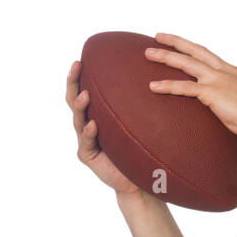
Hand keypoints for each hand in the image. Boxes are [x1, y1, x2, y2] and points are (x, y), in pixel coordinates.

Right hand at [66, 59, 144, 195]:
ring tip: (85, 95)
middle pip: (74, 100)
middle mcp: (88, 123)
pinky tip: (93, 125)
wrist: (140, 178)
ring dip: (81, 106)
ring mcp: (85, 140)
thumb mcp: (141, 122)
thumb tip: (162, 76)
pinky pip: (86, 142)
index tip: (83, 57)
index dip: (82, 74)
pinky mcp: (87, 155)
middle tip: (77, 66)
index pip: (87, 89)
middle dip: (74, 83)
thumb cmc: (142, 147)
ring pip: (78, 119)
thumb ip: (141, 104)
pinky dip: (89, 133)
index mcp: (99, 113)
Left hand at [145, 33, 236, 144]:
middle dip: (177, 42)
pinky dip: (167, 85)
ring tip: (148, 53)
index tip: (186, 49)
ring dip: (166, 56)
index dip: (197, 53)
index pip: (213, 60)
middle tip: (159, 36)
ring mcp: (219, 80)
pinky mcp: (213, 92)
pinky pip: (184, 87)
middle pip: (197, 51)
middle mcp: (227, 71)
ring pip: (187, 62)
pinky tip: (152, 87)